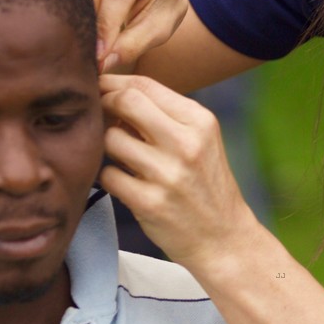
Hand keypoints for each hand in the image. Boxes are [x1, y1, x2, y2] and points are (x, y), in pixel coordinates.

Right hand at [68, 0, 186, 73]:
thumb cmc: (160, 6)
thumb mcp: (158, 29)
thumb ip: (133, 44)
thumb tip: (102, 62)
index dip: (107, 22)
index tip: (99, 54)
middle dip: (85, 14)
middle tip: (84, 49)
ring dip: (73, 7)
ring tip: (80, 37)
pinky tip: (74, 19)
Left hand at [99, 74, 258, 271]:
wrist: (224, 239)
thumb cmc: (205, 186)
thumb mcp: (199, 141)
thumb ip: (163, 116)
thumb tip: (111, 93)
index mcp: (200, 121)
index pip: (144, 85)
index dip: (113, 84)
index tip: (100, 91)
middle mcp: (186, 144)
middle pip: (124, 101)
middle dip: (104, 105)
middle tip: (100, 118)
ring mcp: (168, 174)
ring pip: (111, 139)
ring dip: (107, 146)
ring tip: (122, 158)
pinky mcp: (150, 203)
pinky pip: (109, 175)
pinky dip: (110, 178)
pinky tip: (126, 184)